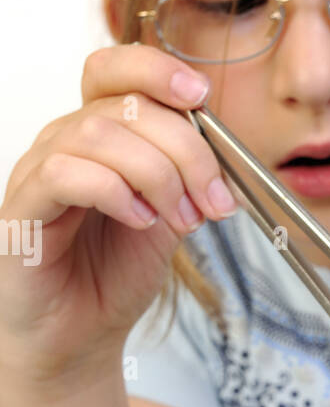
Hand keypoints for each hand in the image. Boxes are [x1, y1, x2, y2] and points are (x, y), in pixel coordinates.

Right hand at [0, 45, 236, 383]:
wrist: (78, 337)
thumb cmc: (111, 277)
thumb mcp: (170, 220)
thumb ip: (191, 182)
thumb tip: (231, 166)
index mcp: (99, 134)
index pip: (115, 70)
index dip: (157, 70)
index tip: (202, 96)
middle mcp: (63, 142)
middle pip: (124, 105)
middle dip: (186, 150)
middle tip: (212, 200)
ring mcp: (38, 172)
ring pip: (96, 133)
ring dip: (156, 174)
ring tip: (179, 220)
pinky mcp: (22, 210)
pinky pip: (63, 173)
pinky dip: (113, 191)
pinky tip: (138, 221)